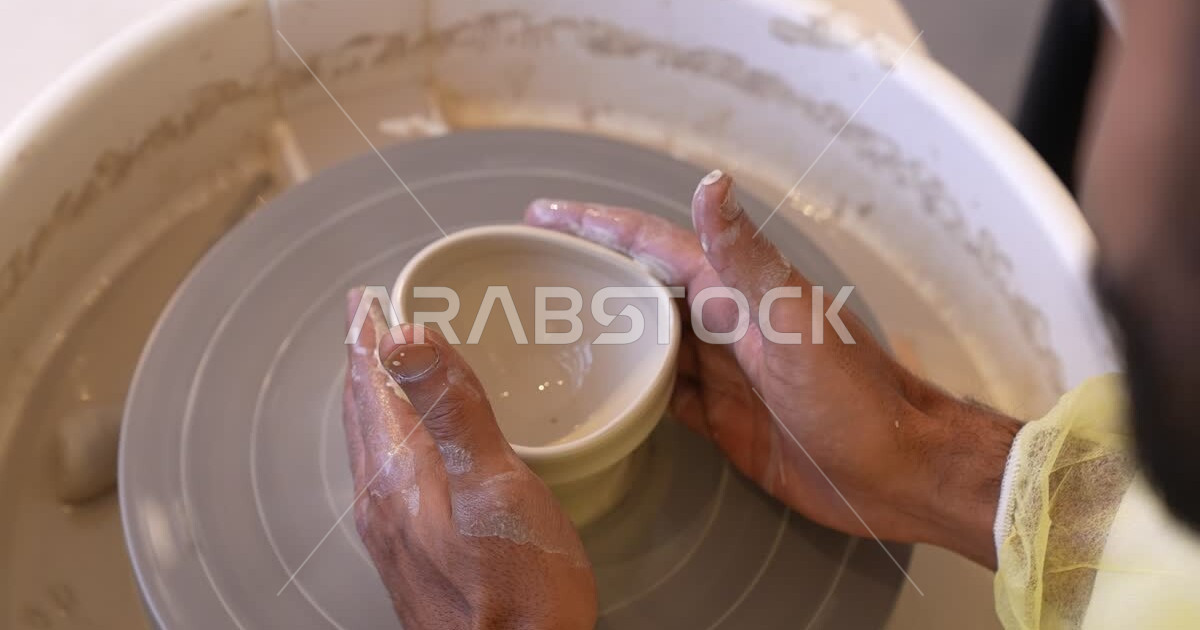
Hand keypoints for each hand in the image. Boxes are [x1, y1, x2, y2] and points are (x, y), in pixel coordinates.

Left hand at [343, 290, 596, 627]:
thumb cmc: (516, 590)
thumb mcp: (492, 485)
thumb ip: (452, 408)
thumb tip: (408, 337)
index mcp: (398, 473)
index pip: (369, 386)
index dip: (367, 338)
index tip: (365, 300)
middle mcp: (384, 502)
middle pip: (364, 414)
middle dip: (365, 363)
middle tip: (369, 323)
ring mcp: (396, 533)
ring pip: (373, 447)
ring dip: (375, 399)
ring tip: (384, 372)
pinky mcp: (417, 557)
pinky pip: (390, 478)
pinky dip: (393, 438)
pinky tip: (415, 451)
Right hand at [524, 171, 1018, 568]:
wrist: (895, 472)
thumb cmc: (854, 397)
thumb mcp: (793, 321)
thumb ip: (745, 258)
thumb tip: (711, 184)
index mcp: (733, 290)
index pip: (649, 246)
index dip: (594, 226)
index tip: (540, 216)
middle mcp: (721, 323)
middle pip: (637, 290)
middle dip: (583, 273)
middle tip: (524, 271)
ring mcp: (719, 372)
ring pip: (643, 342)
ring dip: (598, 331)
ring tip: (541, 328)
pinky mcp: (721, 419)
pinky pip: (659, 395)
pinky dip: (625, 388)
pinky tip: (594, 390)